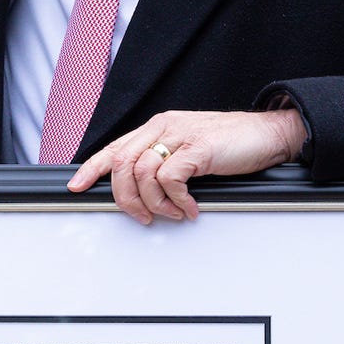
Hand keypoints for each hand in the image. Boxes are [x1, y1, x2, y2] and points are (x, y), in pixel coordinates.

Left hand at [69, 108, 306, 223]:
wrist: (267, 133)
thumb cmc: (230, 144)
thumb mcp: (188, 149)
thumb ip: (164, 161)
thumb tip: (140, 191)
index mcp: (157, 127)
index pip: (114, 147)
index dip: (91, 169)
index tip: (76, 187)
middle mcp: (163, 127)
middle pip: (122, 163)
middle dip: (125, 198)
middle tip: (143, 216)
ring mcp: (180, 135)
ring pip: (143, 173)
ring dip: (154, 203)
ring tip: (172, 213)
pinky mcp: (198, 147)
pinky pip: (170, 179)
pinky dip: (176, 200)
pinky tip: (189, 206)